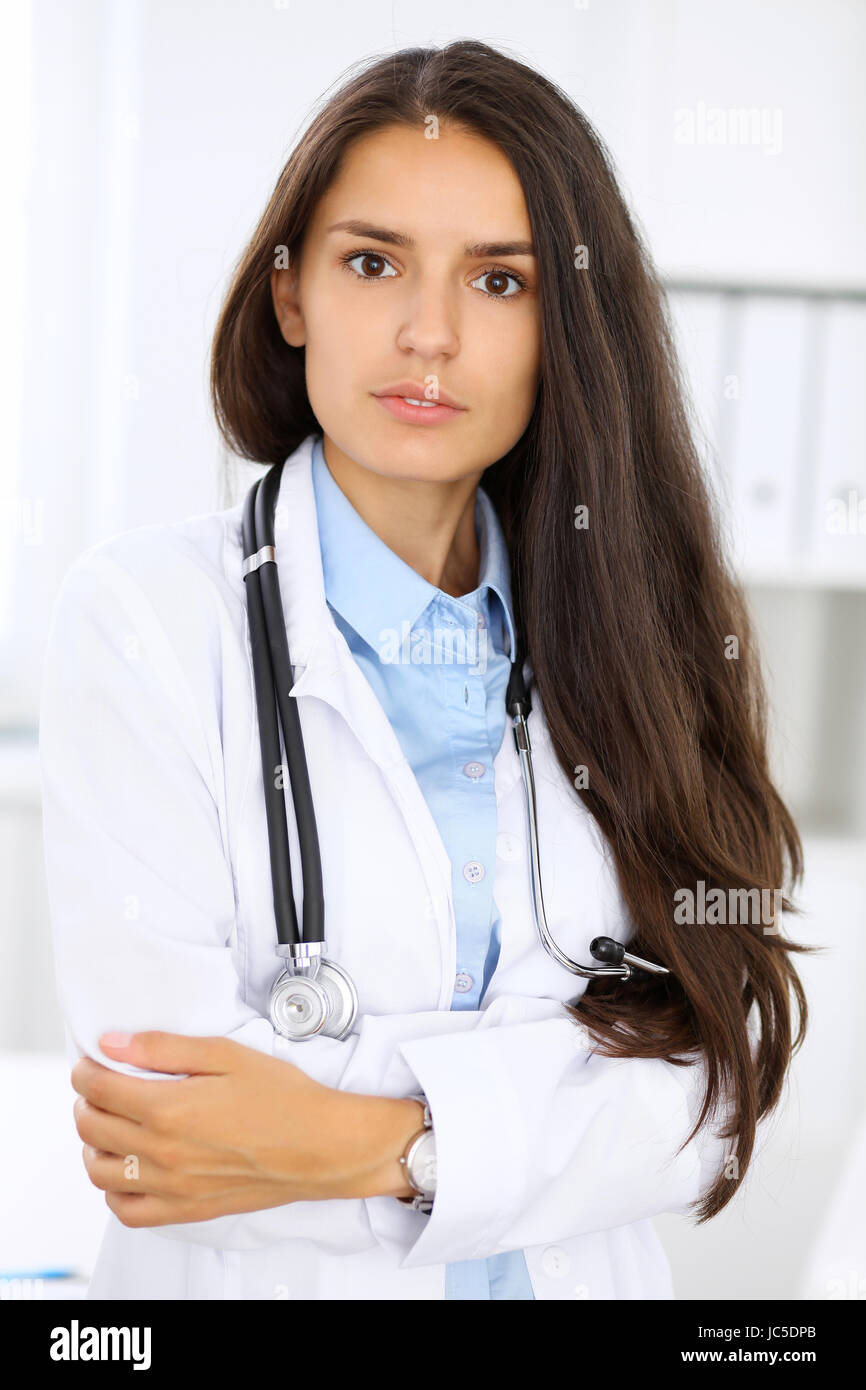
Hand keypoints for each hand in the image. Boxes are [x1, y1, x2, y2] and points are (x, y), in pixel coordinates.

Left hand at [71, 1031, 420, 1227]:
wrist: (321, 1146)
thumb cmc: (283, 1098)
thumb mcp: (226, 1055)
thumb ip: (164, 1048)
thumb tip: (115, 1044)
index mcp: (169, 1108)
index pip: (99, 1089)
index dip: (86, 1071)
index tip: (91, 1063)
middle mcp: (162, 1152)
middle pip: (92, 1128)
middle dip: (87, 1102)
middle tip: (100, 1087)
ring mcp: (171, 1186)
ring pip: (100, 1172)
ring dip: (93, 1145)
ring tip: (109, 1125)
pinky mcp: (185, 1209)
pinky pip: (127, 1210)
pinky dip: (114, 1191)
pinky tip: (126, 1169)